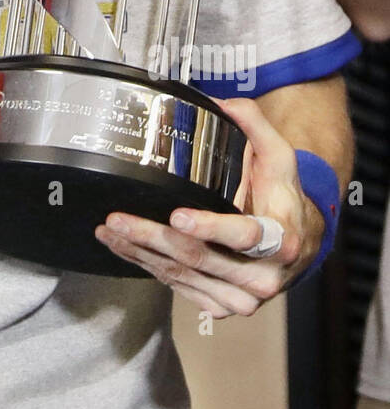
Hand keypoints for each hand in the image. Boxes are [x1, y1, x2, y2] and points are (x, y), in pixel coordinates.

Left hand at [93, 98, 324, 315]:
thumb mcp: (280, 158)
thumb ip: (255, 126)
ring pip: (182, 276)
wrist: (296, 246)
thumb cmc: (282, 199)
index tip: (178, 216)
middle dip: (154, 237)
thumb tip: (224, 102)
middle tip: (119, 219)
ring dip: (141, 253)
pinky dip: (147, 266)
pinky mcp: (219, 306)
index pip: (244, 236)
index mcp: (281, 240)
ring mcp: (240, 297)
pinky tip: (124, 248)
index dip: (210, 228)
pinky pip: (177, 287)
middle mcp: (262, 276)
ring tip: (110, 231)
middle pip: (200, 258)